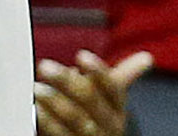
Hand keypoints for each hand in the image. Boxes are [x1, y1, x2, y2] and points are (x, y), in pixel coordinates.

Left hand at [34, 48, 150, 135]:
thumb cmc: (97, 113)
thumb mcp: (109, 96)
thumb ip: (123, 75)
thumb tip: (147, 58)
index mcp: (116, 107)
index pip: (112, 87)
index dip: (99, 72)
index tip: (81, 55)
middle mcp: (107, 124)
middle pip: (90, 101)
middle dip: (68, 82)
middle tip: (45, 65)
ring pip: (76, 120)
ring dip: (56, 103)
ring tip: (37, 88)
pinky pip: (61, 135)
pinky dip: (48, 123)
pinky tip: (36, 110)